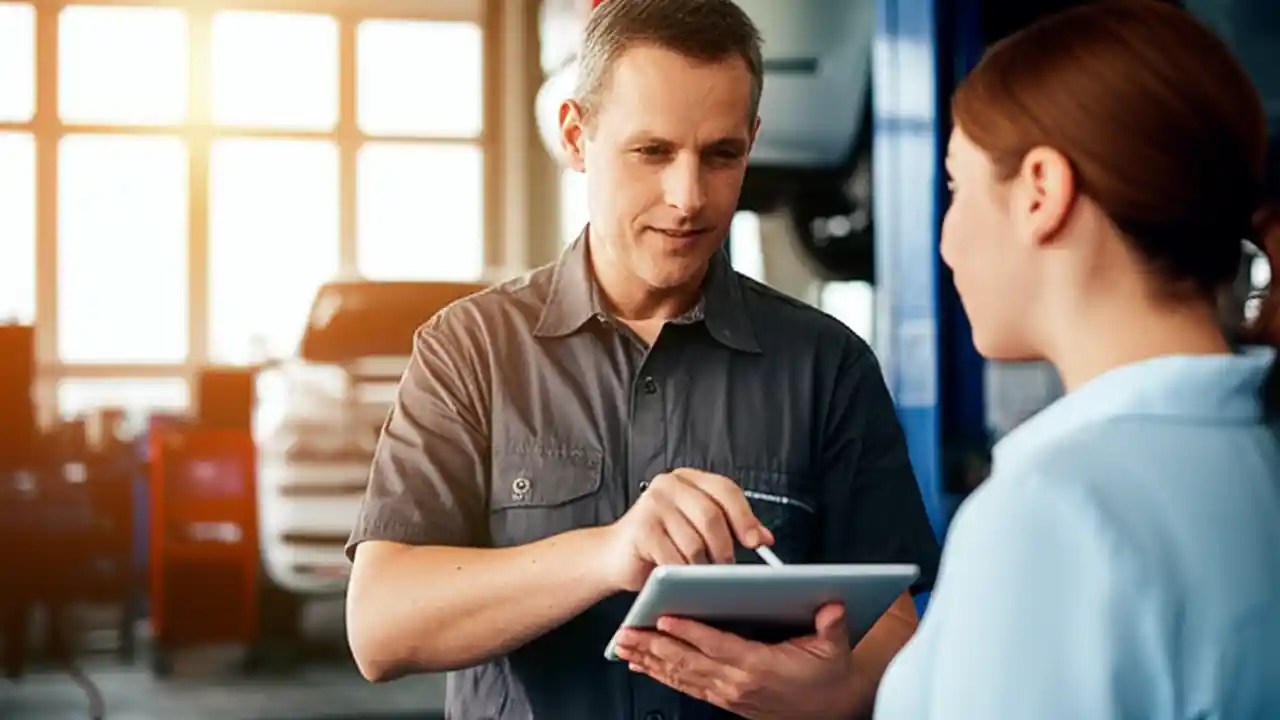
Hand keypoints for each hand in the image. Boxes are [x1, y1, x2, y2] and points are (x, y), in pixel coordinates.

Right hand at [600, 468, 773, 591]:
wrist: (616, 556)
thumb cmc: (661, 543)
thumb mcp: (699, 529)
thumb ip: (731, 527)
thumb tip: (765, 537)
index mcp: (688, 478)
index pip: (726, 490)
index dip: (745, 517)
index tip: (757, 541)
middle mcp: (669, 484)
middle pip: (712, 516)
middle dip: (724, 548)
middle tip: (726, 567)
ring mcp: (652, 504)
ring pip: (695, 542)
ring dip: (702, 566)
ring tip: (698, 573)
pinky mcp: (642, 529)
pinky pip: (675, 558)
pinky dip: (683, 573)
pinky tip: (679, 576)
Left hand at [614, 604, 856, 719]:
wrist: (831, 710)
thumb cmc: (827, 678)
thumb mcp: (834, 648)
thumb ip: (831, 624)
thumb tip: (831, 605)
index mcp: (760, 666)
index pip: (716, 645)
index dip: (688, 632)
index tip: (664, 618)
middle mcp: (738, 682)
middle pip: (688, 662)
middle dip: (653, 646)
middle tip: (626, 633)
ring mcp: (728, 693)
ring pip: (681, 676)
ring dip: (650, 661)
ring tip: (624, 647)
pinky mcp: (725, 699)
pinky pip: (687, 686)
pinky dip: (662, 675)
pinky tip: (643, 666)